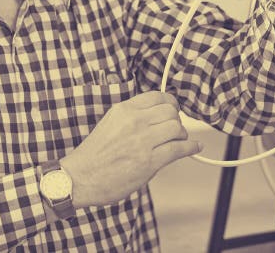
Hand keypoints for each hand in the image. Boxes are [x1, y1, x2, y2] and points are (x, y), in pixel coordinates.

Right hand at [60, 91, 200, 207]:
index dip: (170, 103)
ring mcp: (143, 140)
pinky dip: (191, 148)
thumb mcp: (110, 124)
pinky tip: (194, 148)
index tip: (173, 109)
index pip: (157, 96)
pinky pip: (179, 149)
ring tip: (178, 141)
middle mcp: (135, 121)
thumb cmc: (94, 155)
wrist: (80, 177)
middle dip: (176, 120)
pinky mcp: (150, 161)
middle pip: (171, 111)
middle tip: (175, 129)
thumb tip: (156, 116)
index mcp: (124, 110)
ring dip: (181, 135)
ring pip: (177, 128)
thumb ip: (132, 117)